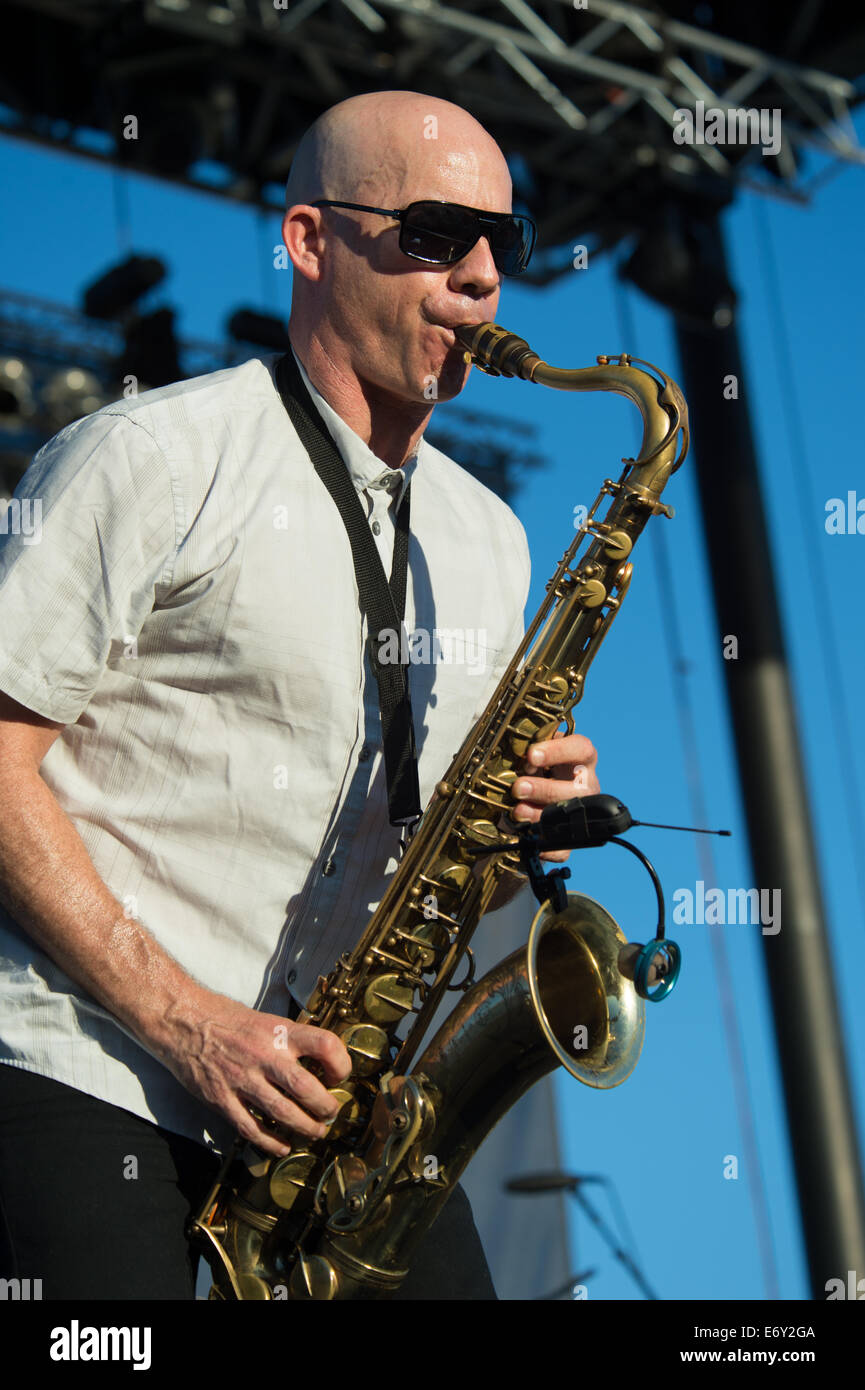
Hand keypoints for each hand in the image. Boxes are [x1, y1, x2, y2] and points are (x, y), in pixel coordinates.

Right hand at [158, 990, 352, 1157]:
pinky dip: (270, 1142)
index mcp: (279, 1031)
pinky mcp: (222, 1099)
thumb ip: (289, 1039)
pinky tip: (282, 1146)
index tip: (338, 1075)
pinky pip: (251, 1128)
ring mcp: (242, 1079)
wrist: (183, 1021)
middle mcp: (264, 1055)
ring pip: (283, 1112)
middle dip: (326, 1107)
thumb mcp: (265, 1019)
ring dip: (305, 1127)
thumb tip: (317, 1060)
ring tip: (316, 1131)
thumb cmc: (225, 1017)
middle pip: (307, 1088)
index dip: (340, 1063)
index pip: (325, 1044)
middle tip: (331, 1113)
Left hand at [510, 731, 599, 862]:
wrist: (540, 798)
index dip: (557, 751)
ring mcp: (584, 812)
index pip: (581, 749)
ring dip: (540, 815)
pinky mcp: (573, 838)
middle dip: (545, 789)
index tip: (531, 755)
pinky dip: (547, 846)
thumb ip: (532, 752)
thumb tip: (518, 751)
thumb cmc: (539, 771)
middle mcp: (587, 785)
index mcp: (582, 760)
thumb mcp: (537, 756)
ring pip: (571, 816)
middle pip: (578, 788)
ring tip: (517, 811)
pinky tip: (529, 838)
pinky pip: (565, 848)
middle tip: (518, 788)